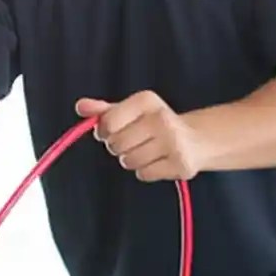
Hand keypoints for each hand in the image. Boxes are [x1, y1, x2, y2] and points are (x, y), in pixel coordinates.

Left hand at [76, 91, 202, 181]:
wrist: (196, 139)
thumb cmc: (154, 124)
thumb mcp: (130, 111)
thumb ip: (103, 110)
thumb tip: (80, 106)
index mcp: (146, 101)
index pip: (108, 121)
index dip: (103, 131)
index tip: (109, 131)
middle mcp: (162, 119)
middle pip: (116, 144)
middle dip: (118, 147)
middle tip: (132, 142)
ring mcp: (173, 142)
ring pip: (128, 161)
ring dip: (131, 160)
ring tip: (145, 151)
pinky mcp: (180, 164)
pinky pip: (144, 174)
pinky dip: (145, 171)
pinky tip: (157, 161)